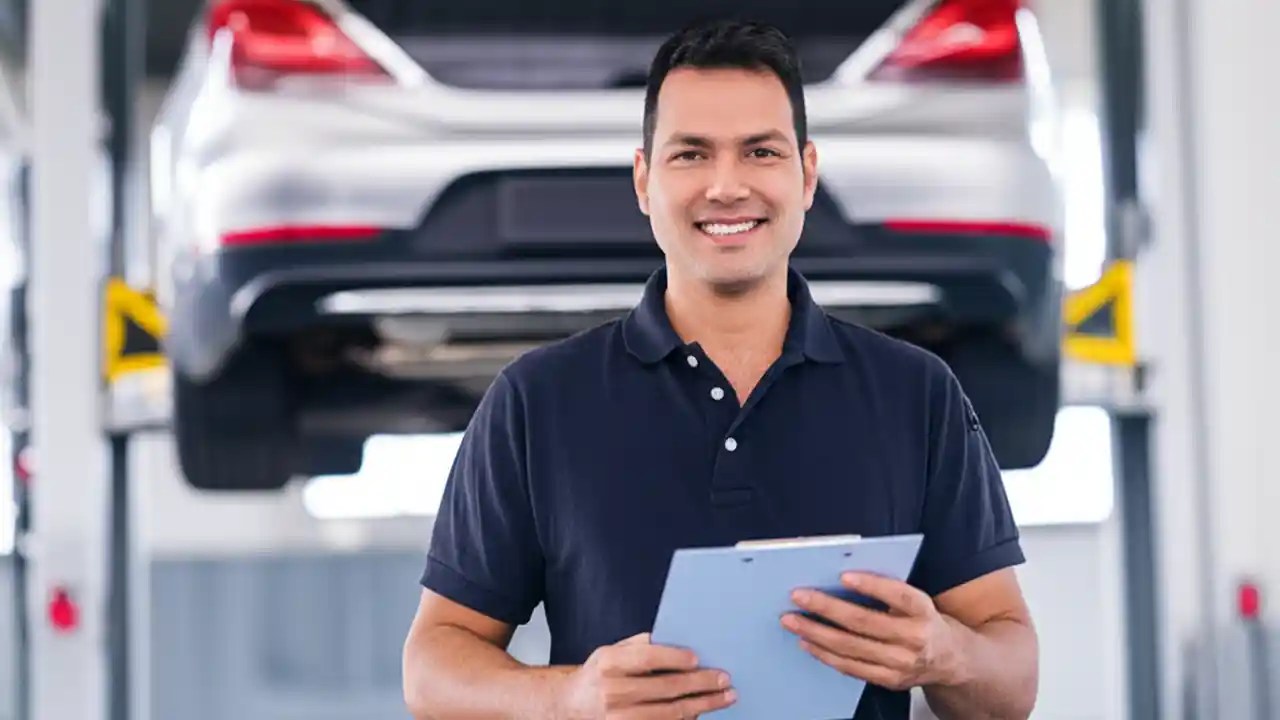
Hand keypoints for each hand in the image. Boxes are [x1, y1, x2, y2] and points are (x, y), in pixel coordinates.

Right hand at [557, 632, 736, 719]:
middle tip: (725, 679)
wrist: (571, 707)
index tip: (698, 658)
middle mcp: (612, 692)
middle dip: (701, 684)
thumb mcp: (611, 652)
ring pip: (670, 713)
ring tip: (724, 697)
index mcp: (608, 664)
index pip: (646, 658)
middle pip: (665, 688)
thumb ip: (640, 645)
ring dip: (702, 706)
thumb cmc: (598, 675)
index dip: (674, 658)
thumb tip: (678, 638)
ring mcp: (619, 719)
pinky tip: (702, 712)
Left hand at [780, 573, 960, 691]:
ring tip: (792, 620)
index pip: (897, 595)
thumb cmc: (922, 620)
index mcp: (922, 610)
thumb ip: (886, 590)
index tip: (843, 575)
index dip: (871, 585)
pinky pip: (850, 667)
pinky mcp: (889, 680)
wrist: (949, 659)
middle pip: (864, 622)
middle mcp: (915, 638)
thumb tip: (840, 576)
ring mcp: (901, 663)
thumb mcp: (914, 600)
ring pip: (851, 647)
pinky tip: (808, 642)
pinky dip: (825, 654)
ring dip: (816, 632)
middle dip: (826, 608)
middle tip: (798, 596)